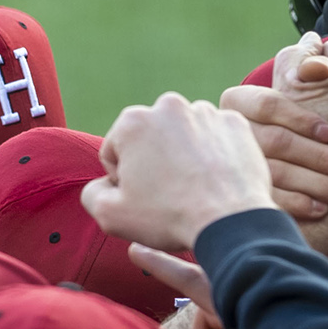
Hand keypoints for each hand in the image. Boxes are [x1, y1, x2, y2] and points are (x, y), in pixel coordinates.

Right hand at [83, 93, 276, 252]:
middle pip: (150, 138)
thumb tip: (103, 183)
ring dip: (184, 155)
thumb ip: (92, 193)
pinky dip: (213, 154)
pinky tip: (215, 178)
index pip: (116, 151)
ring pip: (184, 135)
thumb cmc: (168, 218)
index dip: (123, 179)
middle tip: (168, 193)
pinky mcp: (236, 123)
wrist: (230, 223)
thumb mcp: (110, 215)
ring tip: (194, 187)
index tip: (142, 197)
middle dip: (153, 161)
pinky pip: (216, 137)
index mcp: (132, 121)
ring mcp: (207, 111)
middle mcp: (169, 105)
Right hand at [220, 82, 327, 221]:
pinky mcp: (239, 196)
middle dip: (319, 156)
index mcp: (238, 103)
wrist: (277, 180)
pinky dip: (298, 203)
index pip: (268, 104)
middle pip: (275, 142)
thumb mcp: (303, 92)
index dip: (300, 117)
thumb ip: (307, 68)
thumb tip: (315, 48)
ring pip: (275, 173)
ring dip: (318, 183)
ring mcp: (231, 166)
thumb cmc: (298, 127)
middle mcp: (231, 134)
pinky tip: (323, 209)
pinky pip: (268, 199)